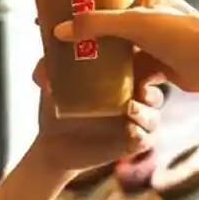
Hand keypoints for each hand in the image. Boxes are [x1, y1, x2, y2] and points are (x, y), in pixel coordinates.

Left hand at [29, 54, 165, 174]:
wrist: (53, 143)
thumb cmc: (58, 105)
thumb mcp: (51, 83)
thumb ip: (47, 69)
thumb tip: (44, 72)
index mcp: (119, 75)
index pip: (142, 61)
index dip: (147, 58)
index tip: (141, 56)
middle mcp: (133, 95)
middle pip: (154, 88)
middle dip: (151, 86)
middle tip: (141, 87)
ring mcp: (136, 120)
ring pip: (152, 114)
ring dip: (145, 112)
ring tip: (130, 109)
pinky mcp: (134, 142)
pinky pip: (145, 138)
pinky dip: (140, 134)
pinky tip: (130, 130)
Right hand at [53, 0, 198, 92]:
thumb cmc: (180, 32)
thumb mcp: (134, 22)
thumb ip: (97, 25)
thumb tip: (61, 30)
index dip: (77, 2)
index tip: (52, 11)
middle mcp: (148, 12)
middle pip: (106, 23)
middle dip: (83, 35)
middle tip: (56, 44)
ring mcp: (153, 39)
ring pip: (117, 49)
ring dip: (97, 59)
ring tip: (68, 67)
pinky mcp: (159, 63)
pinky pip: (130, 70)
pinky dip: (114, 78)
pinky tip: (93, 88)